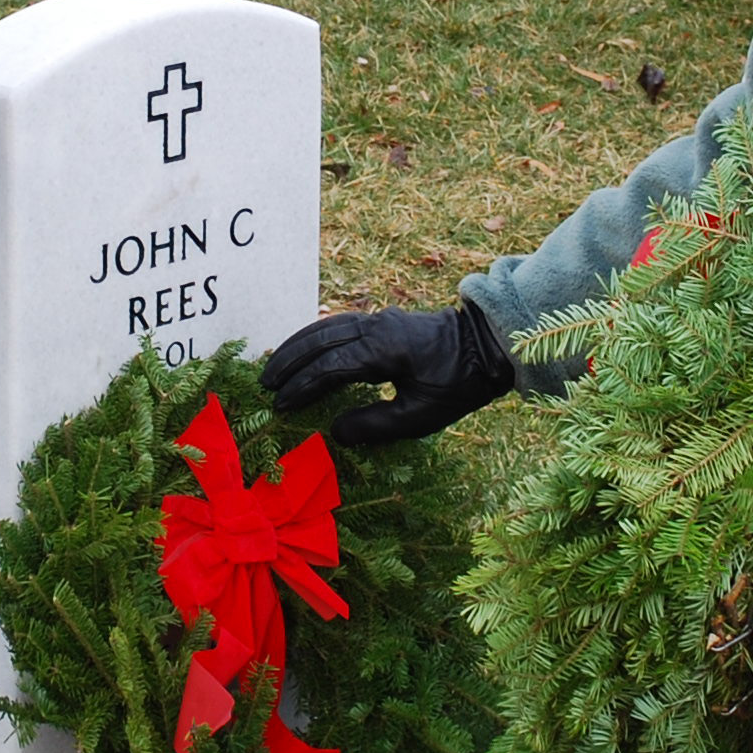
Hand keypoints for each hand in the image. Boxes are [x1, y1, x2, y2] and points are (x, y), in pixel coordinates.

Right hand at [265, 299, 516, 445]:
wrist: (488, 347)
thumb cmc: (458, 385)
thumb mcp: (420, 416)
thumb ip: (374, 425)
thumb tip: (333, 432)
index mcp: (384, 351)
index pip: (330, 368)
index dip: (302, 388)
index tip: (281, 406)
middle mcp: (376, 328)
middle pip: (319, 340)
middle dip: (289, 362)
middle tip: (264, 385)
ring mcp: (379, 320)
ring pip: (325, 326)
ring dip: (297, 346)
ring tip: (274, 366)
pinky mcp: (382, 321)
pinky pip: (338, 324)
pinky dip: (314, 337)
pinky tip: (304, 351)